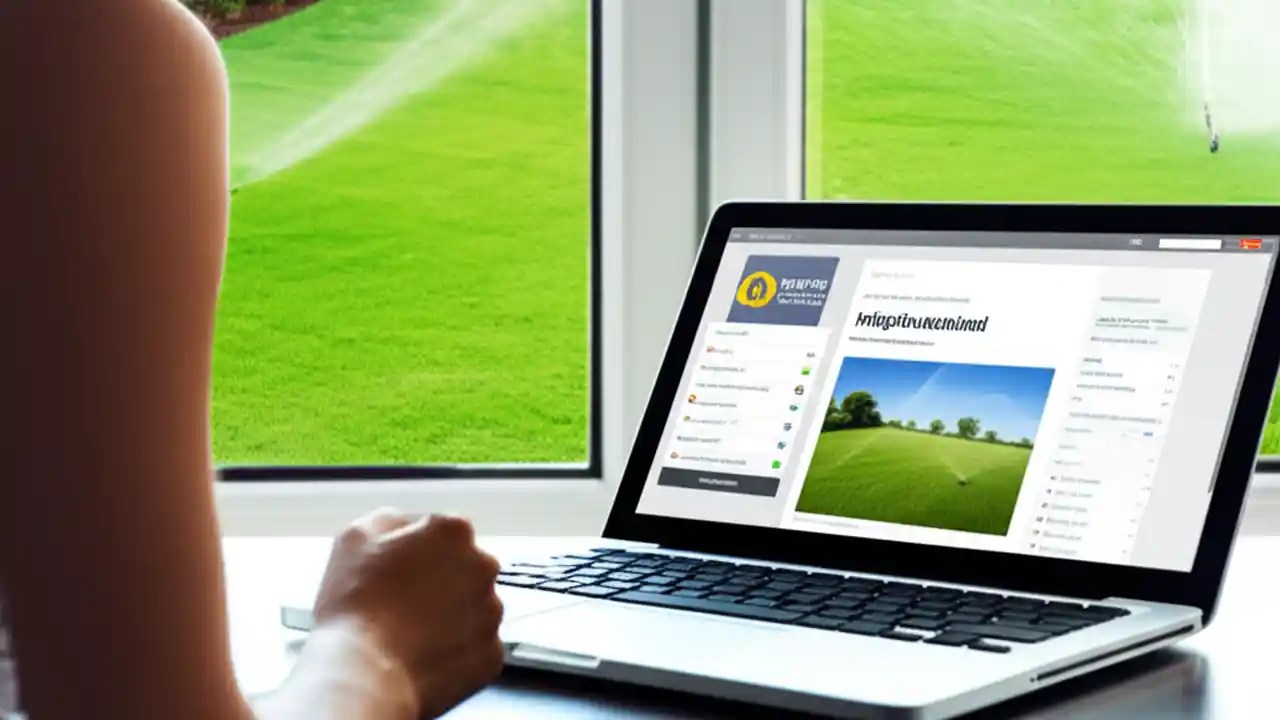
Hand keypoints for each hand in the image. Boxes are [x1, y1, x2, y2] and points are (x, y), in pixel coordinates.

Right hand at [312, 509, 504, 717]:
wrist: (364, 674)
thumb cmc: (355, 607)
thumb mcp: (354, 537)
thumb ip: (389, 520)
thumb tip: (404, 525)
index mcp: (453, 532)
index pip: (440, 533)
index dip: (413, 553)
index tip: (395, 571)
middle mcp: (483, 567)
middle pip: (462, 570)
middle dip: (438, 583)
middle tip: (400, 605)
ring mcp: (491, 613)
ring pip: (472, 610)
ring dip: (449, 618)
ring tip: (409, 635)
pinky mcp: (492, 655)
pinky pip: (475, 649)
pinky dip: (454, 653)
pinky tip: (423, 657)